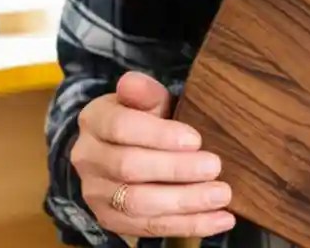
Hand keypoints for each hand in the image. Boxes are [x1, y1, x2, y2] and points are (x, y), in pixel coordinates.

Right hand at [71, 71, 236, 237]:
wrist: (124, 148)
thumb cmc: (144, 119)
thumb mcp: (146, 99)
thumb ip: (144, 92)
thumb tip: (132, 82)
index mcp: (94, 121)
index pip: (121, 127)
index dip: (159, 135)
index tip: (195, 139)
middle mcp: (88, 159)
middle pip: (130, 168)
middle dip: (176, 169)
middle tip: (215, 167)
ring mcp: (97, 193)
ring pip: (138, 203)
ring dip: (185, 202)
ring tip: (221, 195)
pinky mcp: (111, 220)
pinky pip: (149, 228)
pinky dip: (188, 225)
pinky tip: (220, 219)